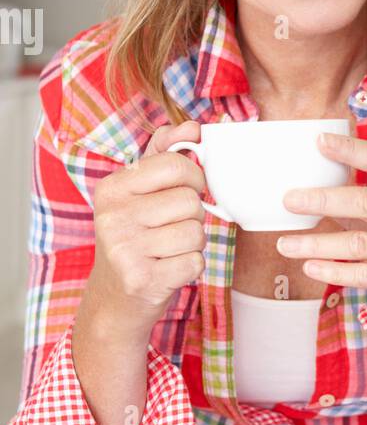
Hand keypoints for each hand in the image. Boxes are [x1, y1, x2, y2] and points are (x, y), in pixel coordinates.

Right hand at [89, 120, 207, 328]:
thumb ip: (163, 153)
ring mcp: (126, 250)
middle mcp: (114, 217)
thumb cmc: (135, 237)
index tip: (187, 188)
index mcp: (112, 188)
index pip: (175, 164)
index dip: (194, 176)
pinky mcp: (143, 280)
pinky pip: (195, 261)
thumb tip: (193, 127)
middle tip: (173, 225)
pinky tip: (169, 267)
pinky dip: (191, 266)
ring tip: (169, 247)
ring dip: (193, 242)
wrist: (115, 297)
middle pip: (190, 200)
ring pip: (196, 232)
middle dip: (193, 214)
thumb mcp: (138, 191)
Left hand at [276, 130, 366, 334]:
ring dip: (317, 243)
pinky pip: (365, 274)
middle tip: (289, 200)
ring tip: (284, 244)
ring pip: (359, 243)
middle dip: (324, 200)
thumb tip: (303, 184)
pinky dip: (333, 271)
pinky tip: (310, 267)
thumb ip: (354, 199)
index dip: (351, 150)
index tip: (319, 141)